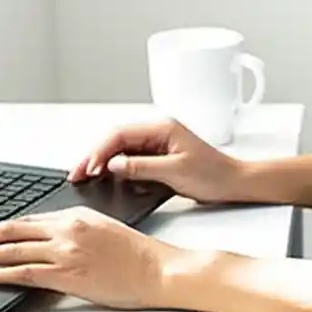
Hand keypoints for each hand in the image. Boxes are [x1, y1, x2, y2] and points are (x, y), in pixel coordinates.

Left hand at [0, 207, 176, 308]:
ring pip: (12, 251)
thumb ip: (72, 228)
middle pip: (12, 232)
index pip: (27, 220)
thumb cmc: (135, 252)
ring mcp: (64, 251)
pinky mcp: (66, 274)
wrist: (156, 268)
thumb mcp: (101, 226)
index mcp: (74, 214)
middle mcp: (66, 229)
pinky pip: (23, 273)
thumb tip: (46, 236)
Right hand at [68, 118, 247, 203]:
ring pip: (121, 150)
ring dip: (103, 163)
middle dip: (94, 156)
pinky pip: (131, 160)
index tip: (88, 167)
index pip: (121, 134)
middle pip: (116, 140)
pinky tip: (106, 178)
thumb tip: (114, 164)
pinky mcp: (159, 158)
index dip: (100, 151)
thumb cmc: (214, 175)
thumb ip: (142, 166)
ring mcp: (157, 145)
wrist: (235, 183)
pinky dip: (116, 169)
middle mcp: (157, 132)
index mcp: (162, 128)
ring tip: (85, 176)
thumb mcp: (175, 171)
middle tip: (77, 173)